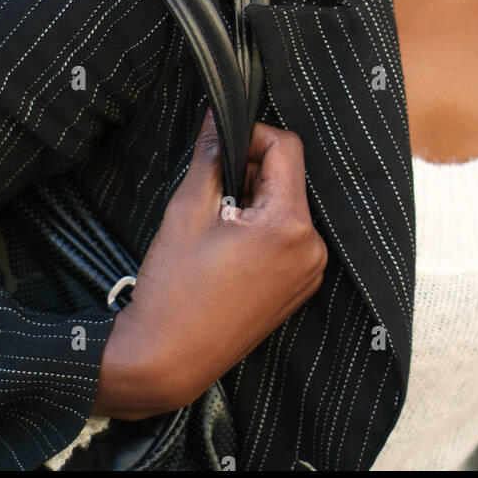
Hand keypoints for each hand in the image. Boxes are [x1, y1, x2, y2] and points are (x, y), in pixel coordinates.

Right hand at [92, 108, 327, 418]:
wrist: (165, 361)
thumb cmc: (173, 290)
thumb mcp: (187, 211)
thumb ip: (210, 156)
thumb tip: (217, 116)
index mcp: (291, 225)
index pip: (286, 149)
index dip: (252, 135)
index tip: (220, 145)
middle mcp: (312, 248)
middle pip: (288, 177)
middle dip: (249, 171)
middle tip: (209, 188)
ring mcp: (308, 272)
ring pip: (286, 205)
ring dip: (253, 199)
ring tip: (214, 222)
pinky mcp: (298, 288)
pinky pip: (287, 236)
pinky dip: (261, 227)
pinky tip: (226, 245)